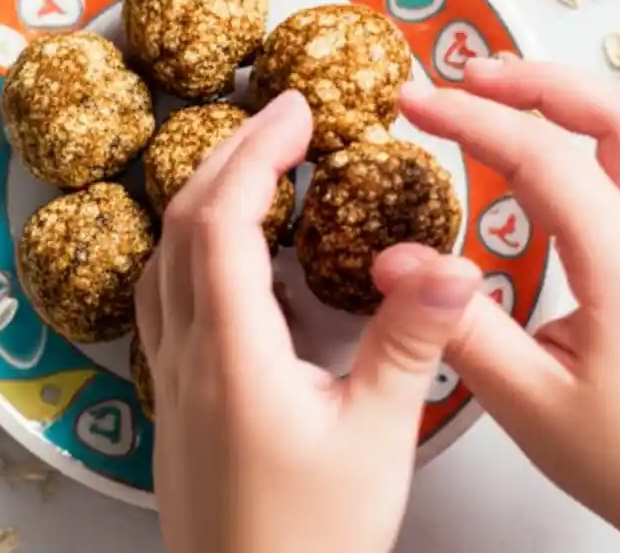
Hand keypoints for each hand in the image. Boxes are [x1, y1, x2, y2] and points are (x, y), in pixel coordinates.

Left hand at [136, 91, 481, 552]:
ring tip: (259, 171)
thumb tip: (453, 262)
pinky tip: (237, 264)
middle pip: (183, 227)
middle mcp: (186, 358)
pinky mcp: (177, 405)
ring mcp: (172, 382)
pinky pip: (168, 302)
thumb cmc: (312, 539)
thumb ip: (410, 341)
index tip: (298, 110)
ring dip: (206, 200)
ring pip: (165, 262)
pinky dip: (197, 252)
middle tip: (284, 120)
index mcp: (232, 357)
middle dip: (229, 157)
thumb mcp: (377, 437)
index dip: (255, 153)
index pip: (222, 222)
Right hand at [392, 59, 619, 551]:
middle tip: (467, 77)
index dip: (470, 120)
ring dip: (601, 98)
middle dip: (534, 82)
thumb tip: (395, 264)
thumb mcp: (525, 402)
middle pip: (613, 118)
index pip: (541, 159)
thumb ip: (458, 326)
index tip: (415, 102)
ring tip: (542, 89)